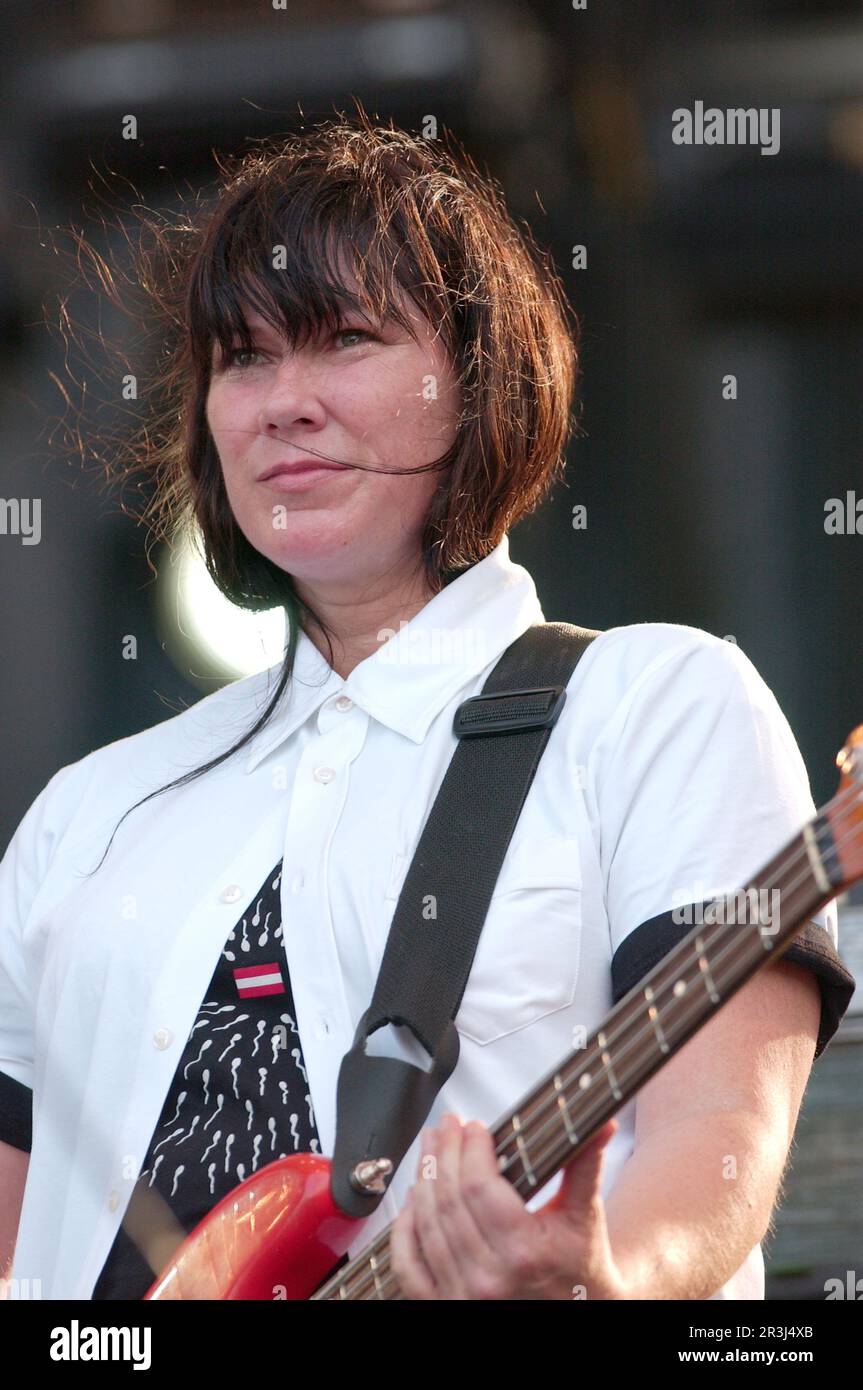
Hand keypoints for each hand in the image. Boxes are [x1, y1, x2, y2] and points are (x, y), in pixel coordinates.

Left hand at [389, 1111, 630, 1299]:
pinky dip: (403, 1232)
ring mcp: (463, 1297)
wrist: (585, 1313)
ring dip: (423, 1181)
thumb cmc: (583, 1265)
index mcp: (524, 1251)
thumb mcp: (587, 1215)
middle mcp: (489, 1278)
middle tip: (446, 1125)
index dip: (471, 1149)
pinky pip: (410, 1268)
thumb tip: (601, 1122)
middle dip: (444, 1154)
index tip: (474, 1126)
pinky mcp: (447, 1308)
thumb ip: (586, 1164)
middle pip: (449, 1201)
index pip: (479, 1186)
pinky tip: (409, 1202)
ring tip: (429, 1150)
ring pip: (427, 1226)